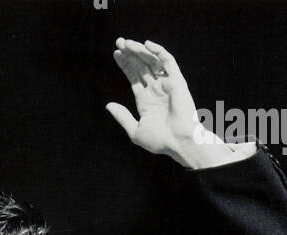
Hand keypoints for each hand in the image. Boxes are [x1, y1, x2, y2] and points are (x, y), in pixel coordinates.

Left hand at [105, 38, 200, 163]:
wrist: (178, 141)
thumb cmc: (159, 140)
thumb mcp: (135, 130)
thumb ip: (122, 116)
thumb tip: (108, 105)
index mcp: (145, 100)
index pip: (134, 77)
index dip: (125, 64)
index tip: (116, 53)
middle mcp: (155, 89)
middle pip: (141, 66)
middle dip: (130, 54)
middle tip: (119, 42)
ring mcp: (166, 84)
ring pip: (152, 61)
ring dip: (140, 50)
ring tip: (127, 43)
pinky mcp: (177, 80)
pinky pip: (168, 61)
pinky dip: (158, 52)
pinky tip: (147, 45)